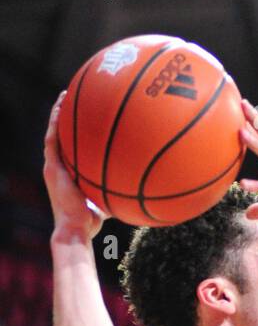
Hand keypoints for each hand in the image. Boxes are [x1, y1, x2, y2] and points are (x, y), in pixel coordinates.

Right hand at [44, 93, 107, 239]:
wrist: (76, 229)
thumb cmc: (92, 222)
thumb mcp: (107, 201)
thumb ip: (116, 191)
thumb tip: (138, 187)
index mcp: (68, 174)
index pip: (70, 149)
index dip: (75, 133)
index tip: (85, 119)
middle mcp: (58, 168)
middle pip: (61, 137)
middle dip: (66, 117)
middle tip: (73, 99)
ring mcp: (53, 167)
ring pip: (53, 134)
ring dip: (58, 114)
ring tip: (64, 95)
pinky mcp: (51, 168)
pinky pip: (52, 140)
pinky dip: (55, 123)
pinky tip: (61, 109)